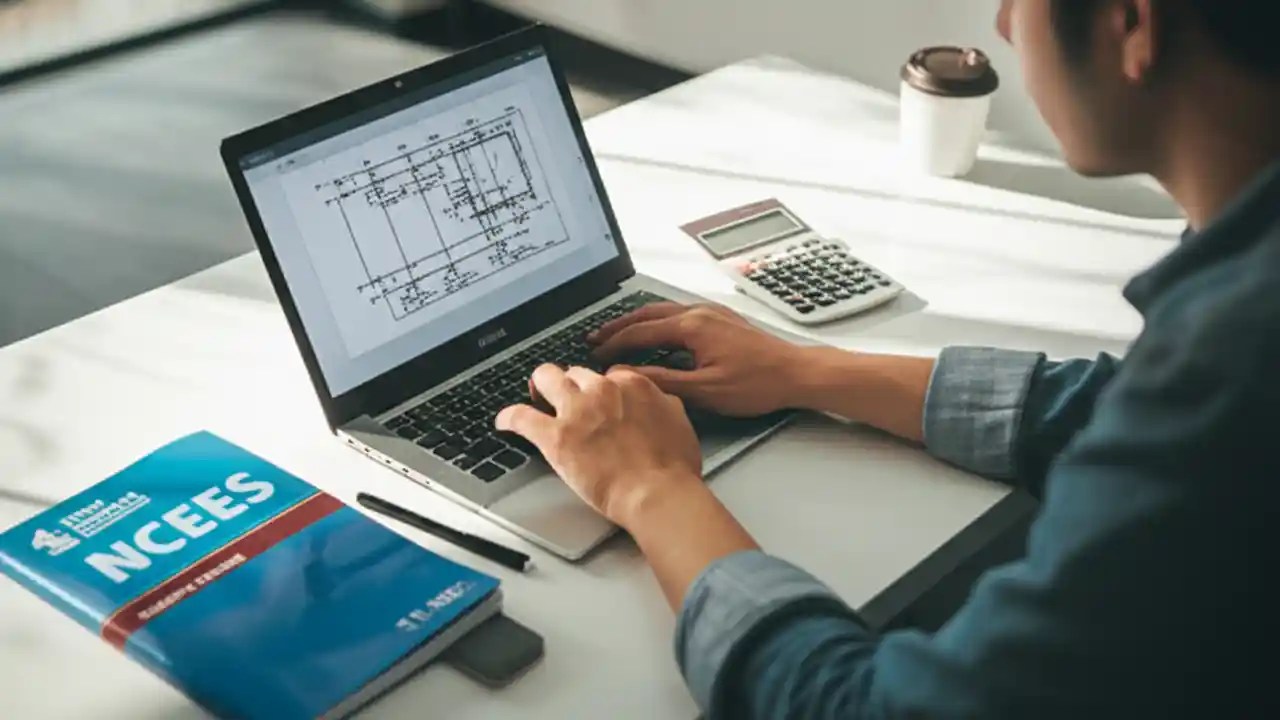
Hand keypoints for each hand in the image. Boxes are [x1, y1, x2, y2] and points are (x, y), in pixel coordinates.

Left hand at [495, 364, 703, 527]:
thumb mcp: (679, 422)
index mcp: (632, 385)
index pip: (606, 375)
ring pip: (545, 378)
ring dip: (539, 387)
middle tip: (566, 401)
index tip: (595, 400)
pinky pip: (520, 417)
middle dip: (570, 386)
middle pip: (575, 374)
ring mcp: (576, 411)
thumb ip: (662, 404)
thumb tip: (657, 401)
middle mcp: (602, 390)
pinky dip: (509, 417)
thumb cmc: (672, 469)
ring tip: (535, 398)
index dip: (598, 389)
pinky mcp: (555, 436)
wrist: (656, 494)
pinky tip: (504, 422)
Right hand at [589, 302, 810, 416]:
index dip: (614, 345)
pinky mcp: (721, 319)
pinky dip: (658, 322)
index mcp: (691, 326)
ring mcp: (711, 312)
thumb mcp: (705, 390)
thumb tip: (629, 376)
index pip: (640, 333)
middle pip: (647, 314)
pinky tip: (656, 333)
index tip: (596, 356)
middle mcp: (699, 312)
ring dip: (637, 321)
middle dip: (618, 326)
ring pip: (663, 311)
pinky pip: (679, 313)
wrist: (796, 373)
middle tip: (595, 337)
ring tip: (617, 332)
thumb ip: (663, 381)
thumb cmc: (757, 383)